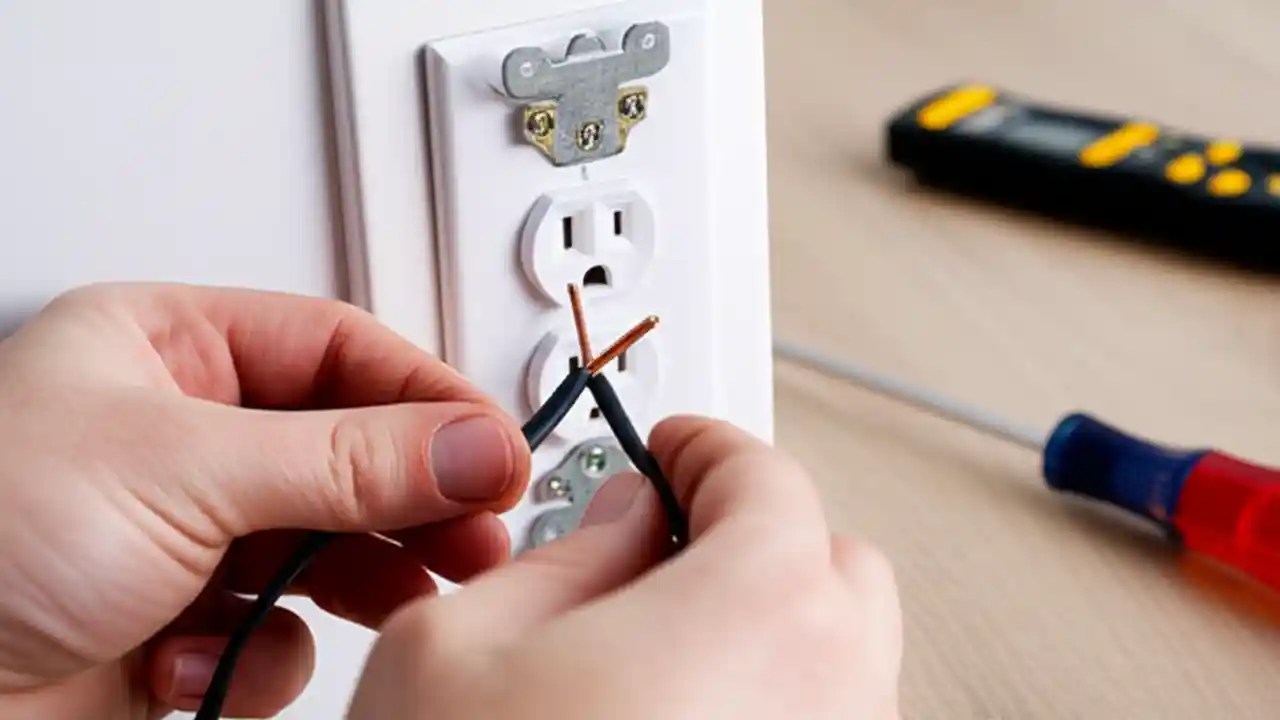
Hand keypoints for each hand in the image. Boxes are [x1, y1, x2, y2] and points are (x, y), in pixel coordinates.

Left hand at [0, 283, 529, 718]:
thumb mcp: (181, 468)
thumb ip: (348, 458)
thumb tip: (473, 444)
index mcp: (163, 351)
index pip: (336, 349)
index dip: (424, 393)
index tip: (494, 445)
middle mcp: (178, 436)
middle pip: (346, 447)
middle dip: (412, 493)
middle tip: (480, 528)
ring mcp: (183, 533)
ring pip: (326, 542)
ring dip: (362, 578)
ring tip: (413, 596)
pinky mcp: (182, 623)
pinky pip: (276, 628)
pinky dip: (258, 652)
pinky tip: (202, 659)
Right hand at [350, 417, 901, 719]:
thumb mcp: (458, 642)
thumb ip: (562, 553)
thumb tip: (622, 524)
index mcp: (760, 613)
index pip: (765, 477)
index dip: (703, 447)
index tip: (672, 450)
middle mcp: (835, 699)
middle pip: (831, 564)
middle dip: (754, 534)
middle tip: (665, 542)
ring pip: (836, 661)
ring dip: (763, 628)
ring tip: (652, 653)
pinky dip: (766, 707)